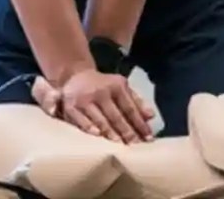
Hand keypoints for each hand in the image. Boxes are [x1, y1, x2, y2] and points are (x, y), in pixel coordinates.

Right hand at [36, 69, 154, 142]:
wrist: (75, 76)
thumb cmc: (103, 86)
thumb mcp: (121, 88)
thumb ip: (137, 102)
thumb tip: (151, 116)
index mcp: (116, 86)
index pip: (130, 108)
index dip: (140, 124)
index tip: (149, 138)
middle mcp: (101, 92)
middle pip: (117, 116)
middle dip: (128, 133)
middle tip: (136, 146)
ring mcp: (85, 99)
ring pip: (101, 120)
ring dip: (111, 134)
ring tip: (121, 146)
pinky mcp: (71, 106)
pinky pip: (82, 120)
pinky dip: (90, 128)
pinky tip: (98, 136)